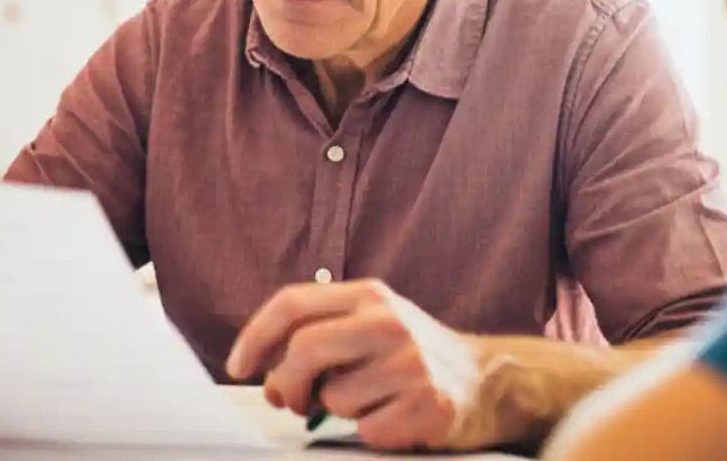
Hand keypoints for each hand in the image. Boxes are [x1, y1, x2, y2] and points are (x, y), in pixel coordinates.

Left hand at [225, 279, 484, 450]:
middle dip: (284, 383)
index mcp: (370, 295)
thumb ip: (323, 330)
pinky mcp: (427, 405)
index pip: (293, 303)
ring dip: (335, 410)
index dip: (254, 337)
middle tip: (289, 400)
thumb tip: (267, 370)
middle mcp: (390, 322)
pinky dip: (368, 430)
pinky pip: (365, 429)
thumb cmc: (413, 354)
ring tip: (364, 402)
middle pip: (303, 349)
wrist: (488, 380)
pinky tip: (391, 417)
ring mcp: (411, 364)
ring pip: (333, 397)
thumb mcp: (373, 321)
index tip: (238, 366)